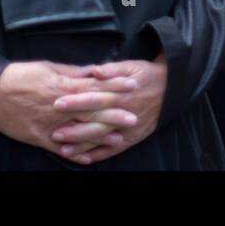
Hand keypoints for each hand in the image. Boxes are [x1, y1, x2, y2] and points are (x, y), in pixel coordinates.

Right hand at [0, 61, 139, 157]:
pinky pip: (58, 147)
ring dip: (99, 136)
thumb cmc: (20, 75)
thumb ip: (74, 72)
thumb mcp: (49, 67)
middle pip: (91, 110)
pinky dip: (73, 154)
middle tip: (134, 117)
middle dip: (114, 113)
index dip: (115, 85)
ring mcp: (48, 123)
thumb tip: (95, 72)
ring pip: (78, 131)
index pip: (95, 86)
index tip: (133, 85)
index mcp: (62, 85)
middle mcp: (58, 106)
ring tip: (117, 139)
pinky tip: (88, 159)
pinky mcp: (37, 137)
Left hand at [50, 56, 167, 164]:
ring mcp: (127, 127)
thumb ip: (111, 68)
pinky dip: (100, 155)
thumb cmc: (146, 75)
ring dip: (83, 145)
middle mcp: (123, 111)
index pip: (94, 97)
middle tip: (53, 133)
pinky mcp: (132, 137)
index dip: (75, 101)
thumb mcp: (131, 66)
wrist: (171, 89)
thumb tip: (93, 71)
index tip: (56, 103)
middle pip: (95, 121)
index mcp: (120, 92)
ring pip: (102, 138)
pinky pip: (114, 149)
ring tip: (63, 150)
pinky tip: (84, 160)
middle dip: (74, 128)